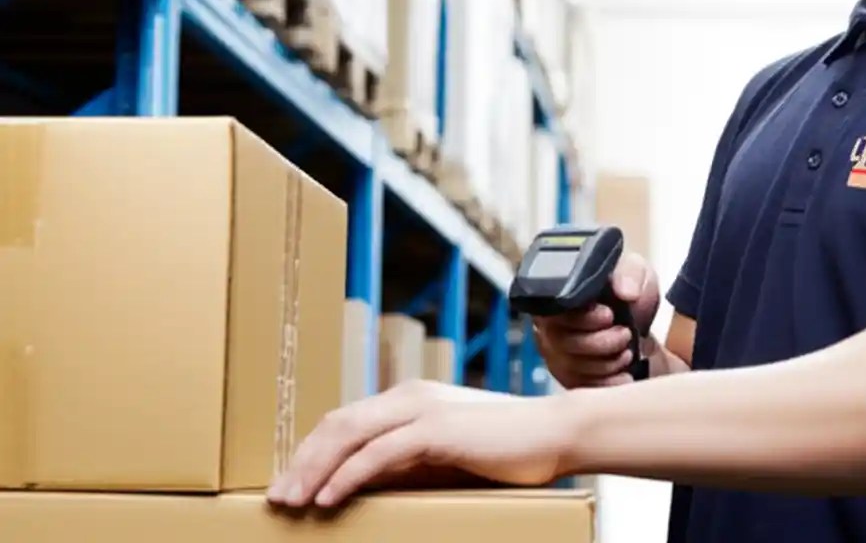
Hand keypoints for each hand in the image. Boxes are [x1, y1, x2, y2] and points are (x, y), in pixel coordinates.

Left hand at [266, 380, 574, 508]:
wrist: (556, 435)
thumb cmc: (509, 450)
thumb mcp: (451, 454)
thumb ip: (414, 460)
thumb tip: (374, 485)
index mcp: (411, 399)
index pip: (346, 420)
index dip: (312, 451)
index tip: (291, 481)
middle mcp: (410, 397)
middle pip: (337, 424)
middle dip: (301, 461)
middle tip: (277, 496)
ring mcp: (423, 410)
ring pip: (349, 435)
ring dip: (313, 469)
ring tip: (291, 500)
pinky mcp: (437, 430)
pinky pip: (379, 453)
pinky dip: (347, 475)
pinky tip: (328, 497)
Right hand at [534, 252, 659, 387]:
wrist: (641, 327)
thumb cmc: (630, 295)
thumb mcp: (636, 273)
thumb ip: (630, 275)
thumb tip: (626, 292)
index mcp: (559, 296)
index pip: (554, 309)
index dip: (582, 317)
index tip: (609, 315)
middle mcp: (549, 326)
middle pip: (560, 342)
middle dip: (599, 342)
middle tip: (625, 333)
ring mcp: (556, 355)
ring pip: (570, 367)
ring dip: (605, 363)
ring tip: (627, 352)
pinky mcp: (568, 378)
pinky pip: (579, 387)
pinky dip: (606, 383)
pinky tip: (624, 375)